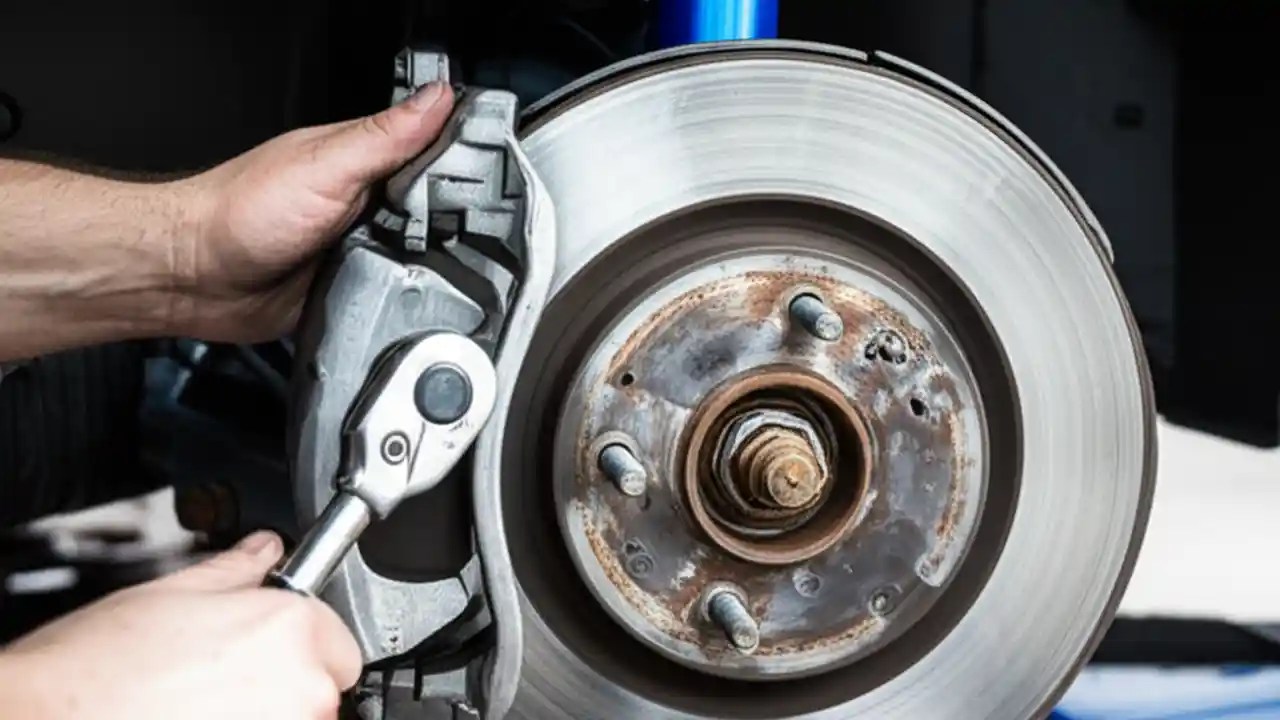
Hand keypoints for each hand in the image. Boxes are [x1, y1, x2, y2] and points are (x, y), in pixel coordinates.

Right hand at [0, 532, 361, 719]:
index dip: (300, 640)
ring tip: (202, 705)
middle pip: (322, 686)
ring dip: (266, 713)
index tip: (267, 646)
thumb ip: (237, 570)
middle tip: (223, 677)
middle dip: (284, 681)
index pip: (338, 638)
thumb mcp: (172, 593)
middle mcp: (303, 687)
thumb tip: (265, 550)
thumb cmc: (99, 667)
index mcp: (290, 629)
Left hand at [174, 83, 455, 341]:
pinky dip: (402, 299)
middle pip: (432, 210)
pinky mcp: (348, 289)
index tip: (502, 172)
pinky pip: (391, 294)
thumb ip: (385, 138)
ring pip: (417, 256)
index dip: (466, 159)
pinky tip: (409, 298)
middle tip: (481, 235)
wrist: (192, 278)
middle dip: (455, 222)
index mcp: (360, 160)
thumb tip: (438, 98)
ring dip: (429, 265)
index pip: (430, 150)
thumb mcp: (324, 166)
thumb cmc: (238, 213)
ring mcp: (355, 247)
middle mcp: (361, 202)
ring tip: (447, 270)